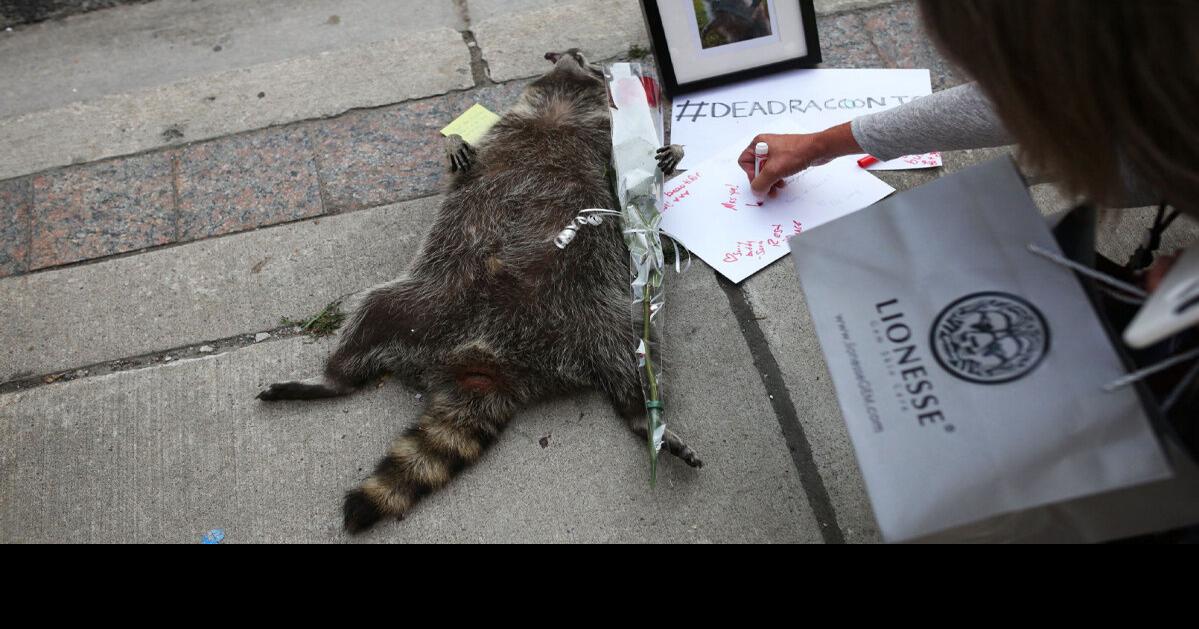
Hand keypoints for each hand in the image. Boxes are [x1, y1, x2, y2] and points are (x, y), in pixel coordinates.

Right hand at [737, 123, 862, 196]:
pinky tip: (784, 182)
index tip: (761, 181)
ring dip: (770, 181)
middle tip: (769, 190)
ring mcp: (776, 151)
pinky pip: (776, 170)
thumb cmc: (797, 153)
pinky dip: (777, 178)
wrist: (818, 149)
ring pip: (766, 171)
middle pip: (755, 168)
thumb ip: (760, 183)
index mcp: (758, 143)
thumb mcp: (773, 171)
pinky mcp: (785, 156)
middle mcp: (765, 145)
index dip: (751, 174)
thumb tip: (756, 191)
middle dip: (762, 180)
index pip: (744, 162)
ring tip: (778, 188)